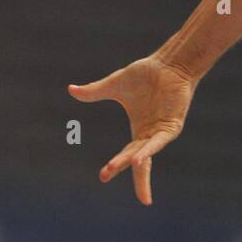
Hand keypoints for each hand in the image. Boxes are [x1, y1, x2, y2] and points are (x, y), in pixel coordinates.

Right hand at [68, 54, 195, 204]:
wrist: (168, 64)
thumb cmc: (145, 75)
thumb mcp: (114, 85)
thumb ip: (94, 92)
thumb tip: (70, 89)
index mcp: (139, 131)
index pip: (126, 155)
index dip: (116, 166)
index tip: (102, 177)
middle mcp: (150, 136)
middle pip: (135, 159)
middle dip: (120, 166)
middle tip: (104, 175)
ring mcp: (161, 132)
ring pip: (146, 152)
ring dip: (135, 161)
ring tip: (117, 167)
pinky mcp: (172, 126)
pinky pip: (159, 141)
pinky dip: (149, 150)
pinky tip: (138, 158)